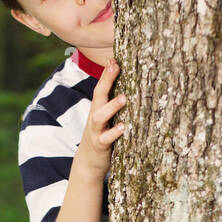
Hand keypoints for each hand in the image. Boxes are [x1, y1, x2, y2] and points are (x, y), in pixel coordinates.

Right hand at [77, 59, 125, 175]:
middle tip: (116, 66)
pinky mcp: (100, 146)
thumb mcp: (106, 119)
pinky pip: (106, 138)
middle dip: (106, 80)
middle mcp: (95, 117)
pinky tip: (124, 127)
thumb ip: (114, 105)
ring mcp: (96, 131)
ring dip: (112, 106)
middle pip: (98, 95)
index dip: (107, 73)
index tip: (114, 58)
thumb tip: (133, 89)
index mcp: (98, 109)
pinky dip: (114, 132)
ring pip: (100, 116)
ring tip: (124, 98)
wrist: (88, 163)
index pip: (101, 87)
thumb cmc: (102, 137)